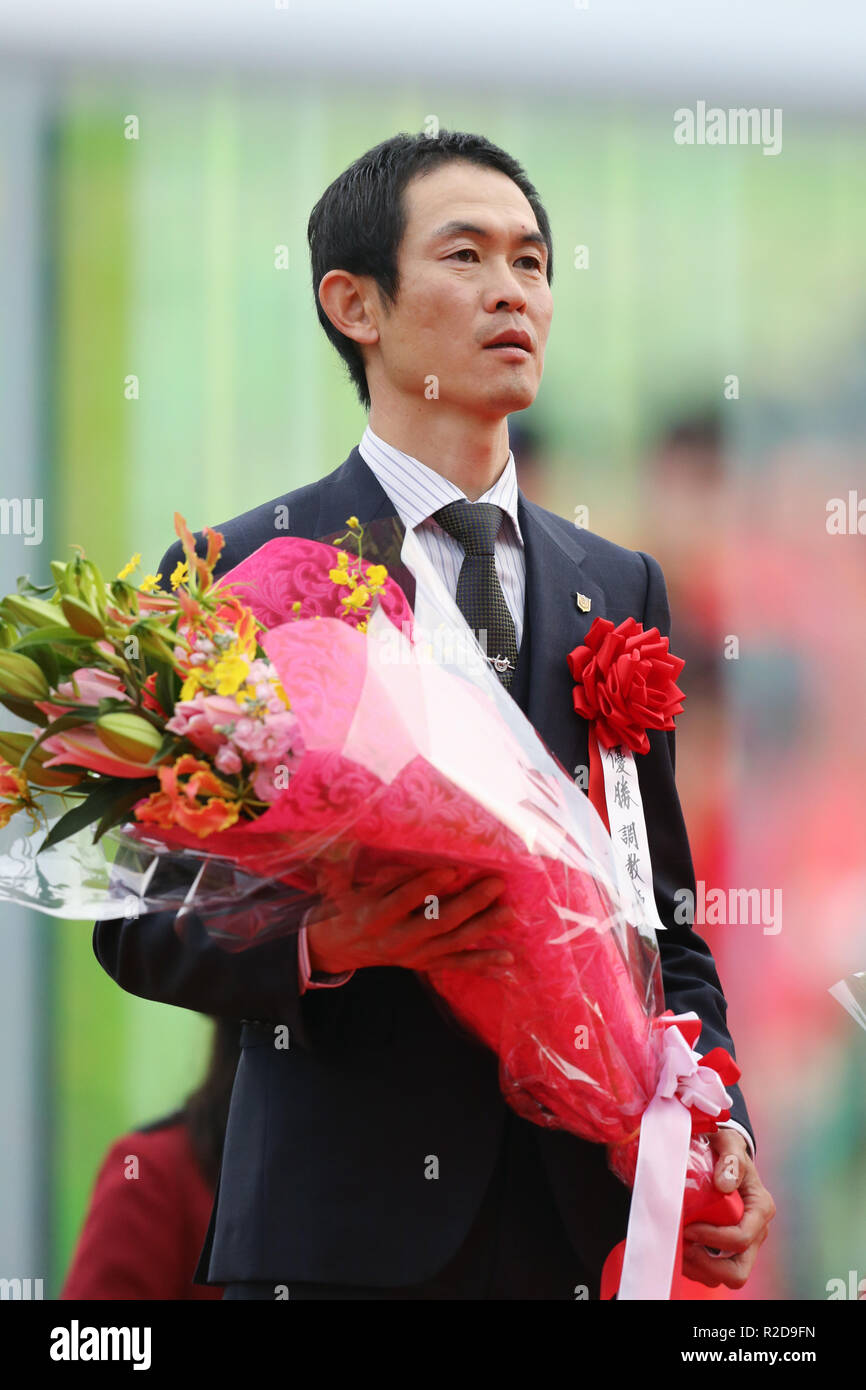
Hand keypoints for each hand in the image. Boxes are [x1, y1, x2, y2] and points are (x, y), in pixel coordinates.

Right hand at [305, 863, 514, 976]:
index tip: (452, 869)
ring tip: (510, 913)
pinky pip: (457, 964)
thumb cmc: (348, 906)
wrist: (342, 947)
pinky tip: (508, 957)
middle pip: (438, 922)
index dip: (426, 885)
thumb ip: (364, 872)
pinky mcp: (426, 964)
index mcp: (376, 916)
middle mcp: (398, 939)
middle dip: (470, 904)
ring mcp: (415, 955)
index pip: (403, 900)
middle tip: (496, 884)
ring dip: (484, 928)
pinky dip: (483, 962)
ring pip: (454, 943)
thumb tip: (377, 846)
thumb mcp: (348, 888)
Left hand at [681, 1129, 775, 1288]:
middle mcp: (756, 1232)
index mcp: (760, 1208)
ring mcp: (744, 1244)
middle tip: (683, 1245)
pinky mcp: (729, 1249)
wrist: (723, 1154)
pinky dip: (695, 1267)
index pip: (741, 1238)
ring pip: (725, 1276)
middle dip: (707, 1264)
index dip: (713, 1237)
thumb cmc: (726, 1148)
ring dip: (698, 1268)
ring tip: (678, 1246)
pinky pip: (714, 1273)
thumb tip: (724, 1184)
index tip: (688, 1227)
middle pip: (739, 1271)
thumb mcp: (730, 1144)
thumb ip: (731, 1159)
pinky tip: (680, 1248)